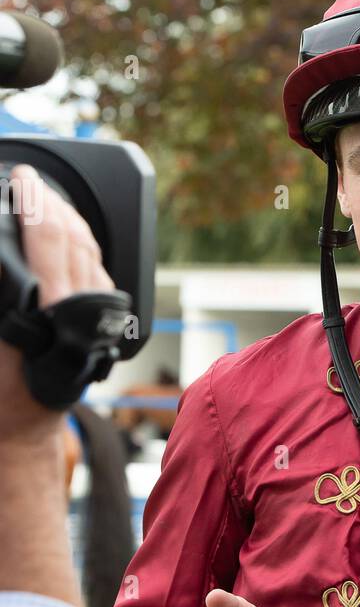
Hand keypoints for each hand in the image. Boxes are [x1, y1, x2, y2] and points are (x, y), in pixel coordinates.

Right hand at [0, 164, 113, 442]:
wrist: (23, 426)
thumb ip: (5, 291)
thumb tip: (6, 261)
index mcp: (54, 309)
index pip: (50, 239)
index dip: (36, 204)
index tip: (23, 179)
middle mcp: (83, 309)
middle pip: (75, 238)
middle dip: (52, 203)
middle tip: (32, 180)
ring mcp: (97, 315)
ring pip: (90, 251)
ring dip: (70, 218)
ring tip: (48, 197)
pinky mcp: (103, 323)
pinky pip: (98, 270)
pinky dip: (84, 244)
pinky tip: (71, 232)